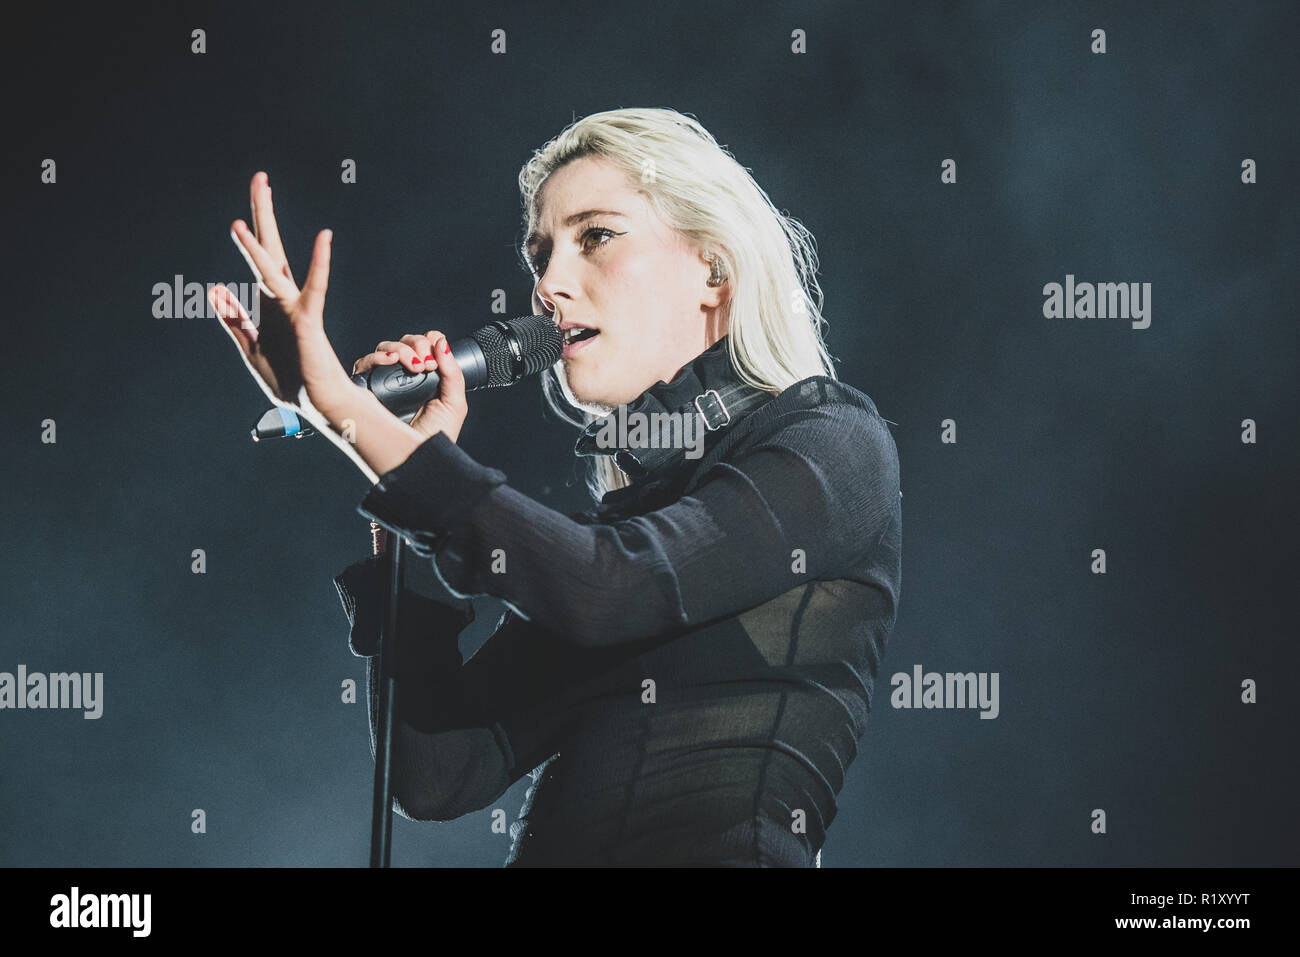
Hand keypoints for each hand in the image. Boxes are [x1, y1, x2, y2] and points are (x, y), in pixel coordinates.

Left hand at [209, 172, 354, 419]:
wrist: (315, 403)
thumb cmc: (288, 378)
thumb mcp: (250, 347)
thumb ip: (233, 320)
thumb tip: (215, 290)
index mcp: (268, 303)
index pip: (259, 260)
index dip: (250, 234)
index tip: (243, 209)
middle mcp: (282, 298)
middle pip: (270, 247)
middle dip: (263, 213)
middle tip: (260, 178)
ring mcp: (295, 307)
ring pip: (275, 266)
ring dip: (260, 241)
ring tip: (250, 210)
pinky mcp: (308, 320)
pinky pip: (314, 288)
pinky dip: (318, 263)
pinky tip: (323, 238)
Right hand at [351, 331, 467, 443]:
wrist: (418, 458)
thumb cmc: (436, 436)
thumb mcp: (454, 403)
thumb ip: (453, 373)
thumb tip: (442, 342)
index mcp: (427, 376)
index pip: (425, 344)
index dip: (430, 343)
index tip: (435, 361)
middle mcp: (404, 376)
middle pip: (405, 342)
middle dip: (417, 345)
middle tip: (426, 365)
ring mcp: (386, 381)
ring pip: (386, 348)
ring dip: (401, 350)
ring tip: (414, 366)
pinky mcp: (368, 388)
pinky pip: (365, 363)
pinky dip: (377, 357)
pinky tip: (391, 361)